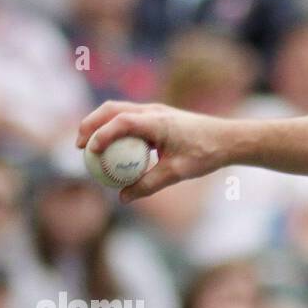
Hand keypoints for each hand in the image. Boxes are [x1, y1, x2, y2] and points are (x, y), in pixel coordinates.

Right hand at [76, 101, 231, 203]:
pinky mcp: (157, 117)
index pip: (121, 121)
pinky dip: (116, 131)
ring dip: (101, 125)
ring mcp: (154, 111)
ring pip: (119, 112)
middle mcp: (153, 110)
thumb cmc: (206, 154)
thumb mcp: (177, 173)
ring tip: (89, 146)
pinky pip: (130, 121)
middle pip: (111, 109)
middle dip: (91, 124)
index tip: (89, 151)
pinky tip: (113, 150)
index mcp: (157, 120)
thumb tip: (122, 197)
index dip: (102, 134)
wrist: (228, 140)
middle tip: (79, 146)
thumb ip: (149, 185)